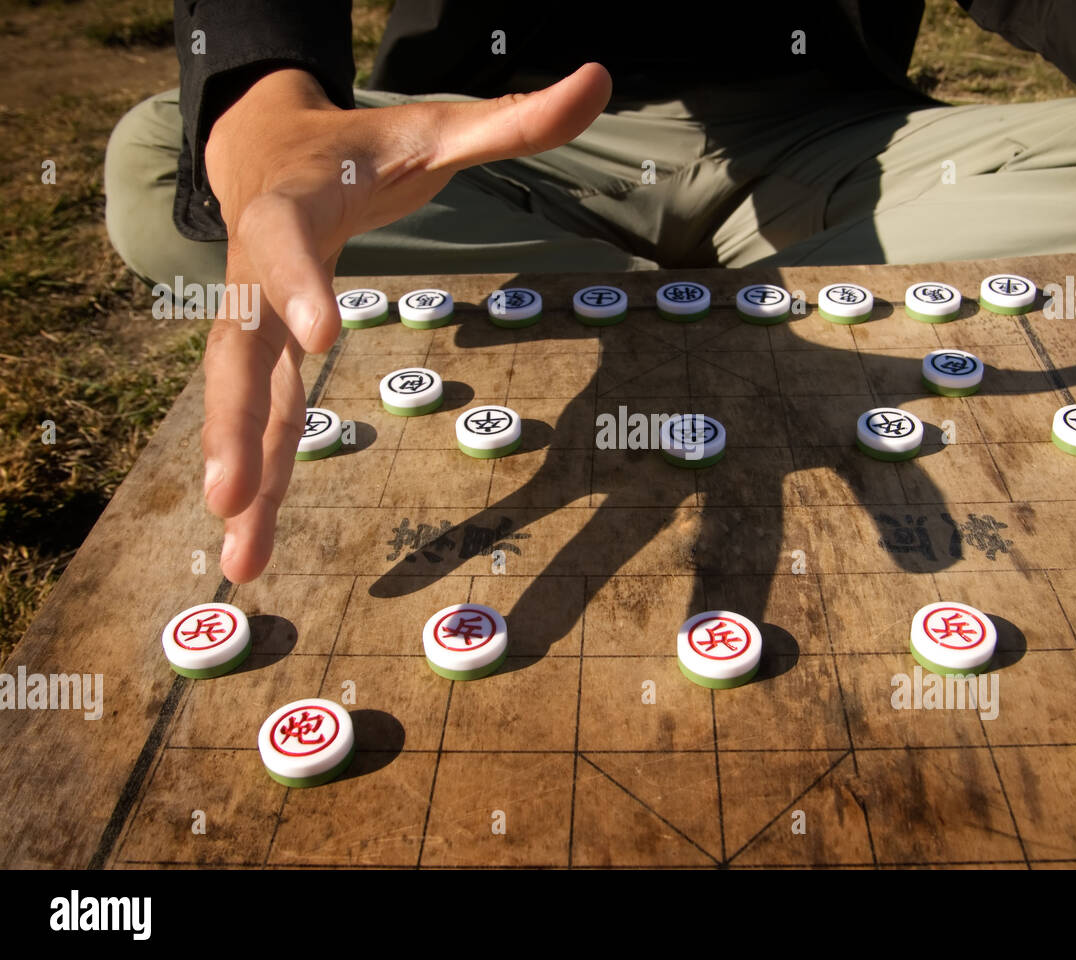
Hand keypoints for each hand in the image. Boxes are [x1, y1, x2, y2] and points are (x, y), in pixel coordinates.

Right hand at [201, 64, 612, 581]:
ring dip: (239, 479)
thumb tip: (600, 78)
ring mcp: (253, 321)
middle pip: (237, 348)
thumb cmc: (356, 146)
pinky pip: (256, 419)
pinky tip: (249, 545)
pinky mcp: (262, 356)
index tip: (322, 339)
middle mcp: (256, 271)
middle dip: (233, 424)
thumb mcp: (433, 128)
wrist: (264, 148)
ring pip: (240, 403)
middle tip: (229, 494)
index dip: (297, 287)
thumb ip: (513, 118)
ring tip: (239, 562)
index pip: (287, 243)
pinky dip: (255, 482)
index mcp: (295, 205)